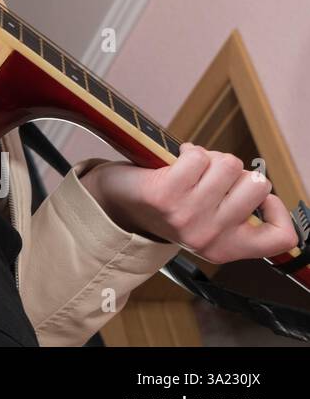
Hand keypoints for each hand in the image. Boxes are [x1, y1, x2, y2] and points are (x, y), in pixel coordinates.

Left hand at [79, 144, 300, 263]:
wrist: (117, 203)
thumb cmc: (168, 206)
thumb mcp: (208, 222)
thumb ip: (236, 213)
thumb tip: (261, 186)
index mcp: (225, 247)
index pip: (281, 238)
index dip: (279, 210)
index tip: (260, 197)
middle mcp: (209, 237)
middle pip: (256, 186)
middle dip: (235, 172)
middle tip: (211, 177)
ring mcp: (188, 216)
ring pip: (229, 165)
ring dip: (211, 158)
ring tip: (192, 168)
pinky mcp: (166, 194)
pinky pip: (199, 156)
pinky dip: (190, 151)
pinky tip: (177, 160)